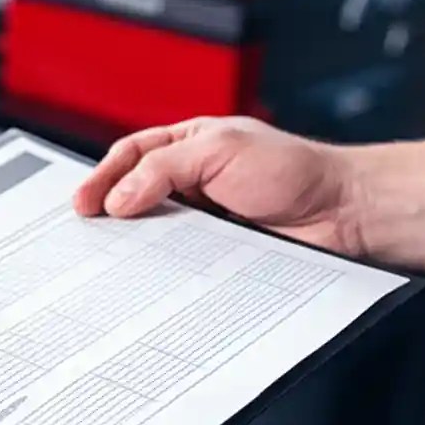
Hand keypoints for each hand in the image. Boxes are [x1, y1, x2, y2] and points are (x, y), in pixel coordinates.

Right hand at [73, 117, 366, 256]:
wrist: (341, 215)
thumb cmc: (294, 170)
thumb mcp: (221, 149)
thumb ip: (165, 168)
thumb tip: (119, 198)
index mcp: (188, 146)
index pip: (131, 156)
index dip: (102, 178)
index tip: (83, 204)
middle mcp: (190, 183)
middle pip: (133, 198)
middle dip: (108, 214)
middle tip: (86, 234)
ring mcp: (201, 221)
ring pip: (153, 235)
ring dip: (134, 246)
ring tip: (112, 258)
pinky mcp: (213, 257)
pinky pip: (178, 266)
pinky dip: (162, 272)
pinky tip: (150, 278)